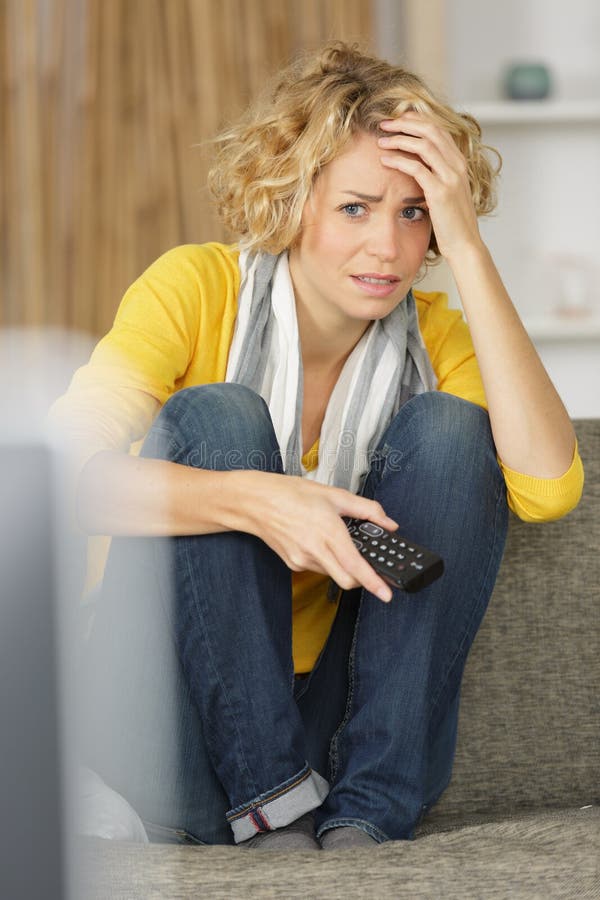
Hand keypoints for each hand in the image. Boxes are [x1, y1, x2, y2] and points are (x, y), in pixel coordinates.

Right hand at [238, 471, 397, 601]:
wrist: (256, 502)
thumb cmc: (290, 494)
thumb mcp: (334, 494)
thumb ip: (366, 509)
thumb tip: (388, 523)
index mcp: (328, 530)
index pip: (355, 565)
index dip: (373, 582)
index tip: (386, 593)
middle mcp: (314, 550)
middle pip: (346, 580)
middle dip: (362, 578)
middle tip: (369, 567)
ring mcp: (302, 560)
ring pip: (333, 574)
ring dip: (342, 566)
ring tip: (336, 541)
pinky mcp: (293, 564)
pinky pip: (318, 569)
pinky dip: (326, 561)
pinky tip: (319, 542)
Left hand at [378, 112, 481, 261]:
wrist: (464, 244)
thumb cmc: (452, 221)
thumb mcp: (448, 191)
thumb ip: (437, 174)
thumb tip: (417, 164)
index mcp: (459, 162)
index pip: (438, 128)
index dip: (416, 119)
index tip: (397, 120)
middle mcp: (457, 165)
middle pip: (430, 129)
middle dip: (405, 123)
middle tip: (384, 124)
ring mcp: (450, 177)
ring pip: (423, 145)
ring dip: (399, 139)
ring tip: (381, 141)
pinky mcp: (440, 192)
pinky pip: (417, 168)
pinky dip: (399, 160)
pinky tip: (385, 160)